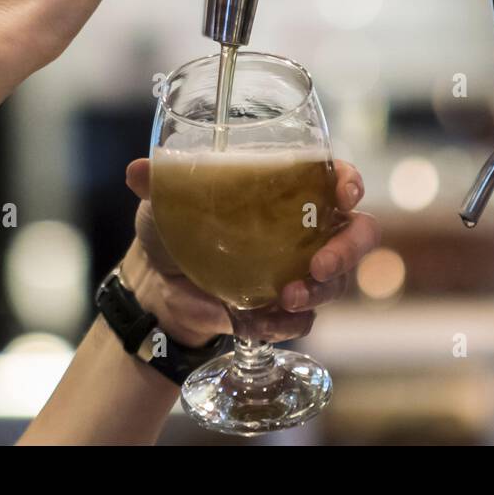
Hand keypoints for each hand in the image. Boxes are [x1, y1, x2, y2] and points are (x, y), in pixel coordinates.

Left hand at [121, 158, 380, 346]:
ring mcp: (299, 271)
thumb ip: (159, 184)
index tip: (345, 194)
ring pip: (337, 282)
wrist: (156, 287)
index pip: (337, 179)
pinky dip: (284, 324)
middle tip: (320, 263)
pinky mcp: (283, 310)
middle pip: (358, 233)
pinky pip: (303, 321)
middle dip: (349, 249)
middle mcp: (306, 230)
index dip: (350, 183)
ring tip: (286, 296)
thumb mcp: (165, 203)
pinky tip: (257, 321)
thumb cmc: (173, 230)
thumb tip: (135, 170)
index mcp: (289, 191)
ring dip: (319, 292)